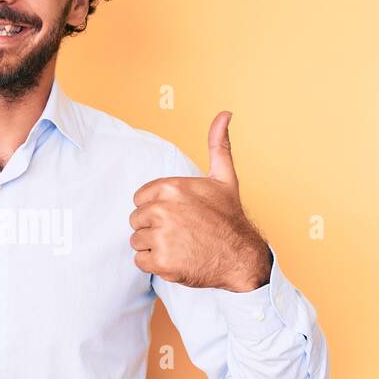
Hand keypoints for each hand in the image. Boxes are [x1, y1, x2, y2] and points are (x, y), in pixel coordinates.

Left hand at [129, 111, 270, 291]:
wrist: (242, 258)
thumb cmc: (229, 219)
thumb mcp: (224, 178)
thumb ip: (218, 145)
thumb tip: (225, 113)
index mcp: (171, 188)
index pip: (140, 199)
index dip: (156, 209)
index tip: (177, 215)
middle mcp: (163, 210)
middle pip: (136, 220)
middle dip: (154, 228)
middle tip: (181, 233)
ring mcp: (161, 237)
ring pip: (137, 241)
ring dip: (154, 247)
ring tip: (179, 246)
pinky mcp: (161, 262)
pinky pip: (140, 262)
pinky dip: (155, 265)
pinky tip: (176, 260)